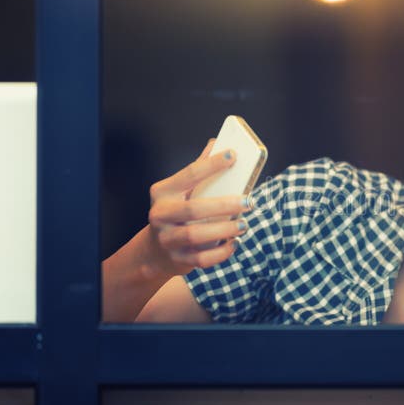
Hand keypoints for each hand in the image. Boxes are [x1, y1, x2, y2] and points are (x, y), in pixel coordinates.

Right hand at [145, 139, 254, 276]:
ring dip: (224, 230)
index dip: (211, 164)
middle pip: (193, 209)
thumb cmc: (176, 213)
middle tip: (249, 201)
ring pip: (195, 235)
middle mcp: (160, 215)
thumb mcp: (180, 191)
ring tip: (244, 225)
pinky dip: (221, 253)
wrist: (154, 251)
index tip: (233, 155)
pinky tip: (234, 243)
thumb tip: (216, 144)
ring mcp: (167, 239)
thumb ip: (198, 171)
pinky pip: (202, 259)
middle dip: (224, 205)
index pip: (189, 174)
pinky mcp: (177, 259)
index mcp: (163, 192)